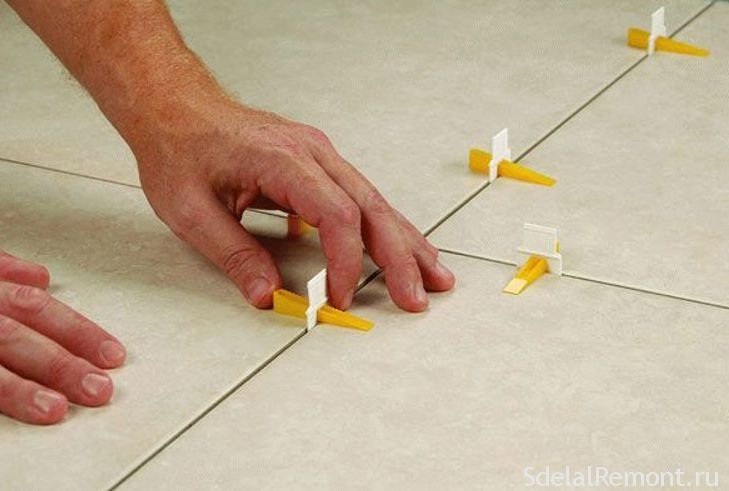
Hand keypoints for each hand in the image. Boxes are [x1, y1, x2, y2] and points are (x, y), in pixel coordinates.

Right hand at [0, 249, 125, 424]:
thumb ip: (4, 270)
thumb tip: (40, 277)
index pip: (39, 309)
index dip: (79, 332)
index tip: (114, 355)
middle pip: (19, 338)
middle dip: (61, 364)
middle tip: (100, 389)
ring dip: (22, 389)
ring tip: (56, 409)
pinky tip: (20, 411)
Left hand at [133, 96, 454, 311]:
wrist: (175, 106)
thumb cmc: (179, 148)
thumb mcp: (190, 209)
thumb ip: (233, 254)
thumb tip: (269, 295)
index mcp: (284, 159)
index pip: (336, 215)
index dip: (346, 262)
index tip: (339, 297)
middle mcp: (312, 153)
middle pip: (371, 207)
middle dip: (400, 256)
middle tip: (419, 295)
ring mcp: (319, 155)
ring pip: (375, 201)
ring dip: (405, 241)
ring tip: (433, 274)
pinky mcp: (318, 164)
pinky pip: (360, 197)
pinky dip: (384, 227)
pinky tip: (401, 247)